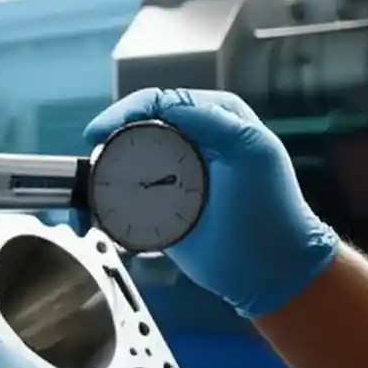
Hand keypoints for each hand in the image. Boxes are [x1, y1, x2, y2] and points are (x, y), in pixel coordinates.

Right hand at [84, 88, 338, 315]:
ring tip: (97, 183)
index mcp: (211, 117)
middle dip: (111, 139)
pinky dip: (112, 199)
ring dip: (107, 170)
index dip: (125, 112)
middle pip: (135, 128)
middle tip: (96, 158)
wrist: (268, 266)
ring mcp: (172, 174)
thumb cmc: (271, 206)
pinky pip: (126, 195)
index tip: (99, 132)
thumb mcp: (249, 146)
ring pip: (126, 160)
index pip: (158, 102)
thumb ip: (208, 117)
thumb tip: (158, 105)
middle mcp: (189, 141)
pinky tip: (106, 206)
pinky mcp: (159, 206)